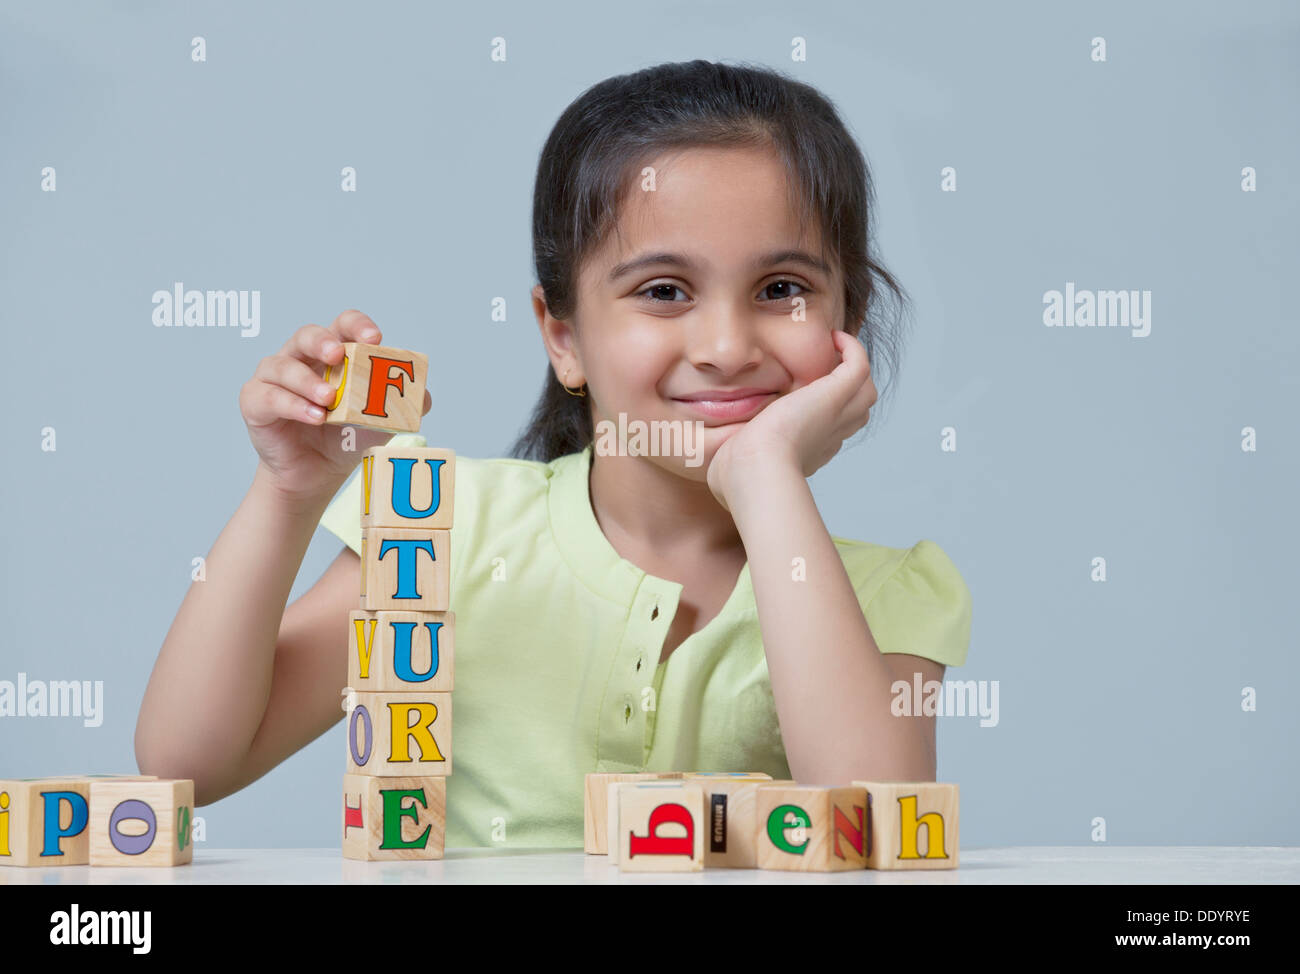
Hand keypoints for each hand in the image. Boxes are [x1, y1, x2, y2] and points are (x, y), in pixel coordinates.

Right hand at [239, 310, 431, 504]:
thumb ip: (402, 407)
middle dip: (323, 342)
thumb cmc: (345, 438)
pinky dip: (293, 405)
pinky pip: (270, 396)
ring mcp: (274, 378)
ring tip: (329, 400)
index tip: (375, 338)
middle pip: (307, 335)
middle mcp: (300, 358)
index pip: (343, 326)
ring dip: (308, 381)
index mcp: (333, 355)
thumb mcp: (379, 422)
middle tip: (339, 356)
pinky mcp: (256, 401)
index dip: (357, 325)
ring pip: (283, 365)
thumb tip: (425, 397)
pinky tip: (314, 418)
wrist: (315, 475)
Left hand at [706, 328, 876, 510]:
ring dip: (852, 369)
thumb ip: (730, 459)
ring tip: (832, 350)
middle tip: (824, 368)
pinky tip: (833, 338)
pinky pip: (859, 365)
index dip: (819, 413)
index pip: (827, 431)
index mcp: (809, 454)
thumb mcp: (734, 468)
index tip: (801, 398)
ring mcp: (837, 416)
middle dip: (845, 391)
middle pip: (856, 411)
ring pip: (864, 391)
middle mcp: (830, 437)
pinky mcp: (835, 395)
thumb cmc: (737, 479)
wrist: (753, 470)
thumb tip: (713, 462)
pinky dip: (852, 348)